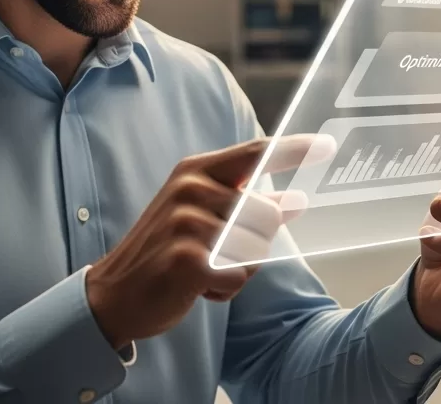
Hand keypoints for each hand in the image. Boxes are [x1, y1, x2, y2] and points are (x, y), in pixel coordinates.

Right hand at [86, 134, 328, 349]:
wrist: (114, 294)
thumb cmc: (163, 252)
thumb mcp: (201, 217)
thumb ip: (246, 205)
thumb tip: (296, 201)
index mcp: (194, 171)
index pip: (254, 154)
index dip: (294, 149)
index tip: (327, 145)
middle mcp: (191, 189)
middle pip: (267, 213)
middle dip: (254, 243)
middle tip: (217, 254)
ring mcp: (188, 222)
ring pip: (256, 247)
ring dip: (238, 268)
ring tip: (204, 268)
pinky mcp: (189, 258)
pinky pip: (238, 275)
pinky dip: (224, 288)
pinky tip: (195, 286)